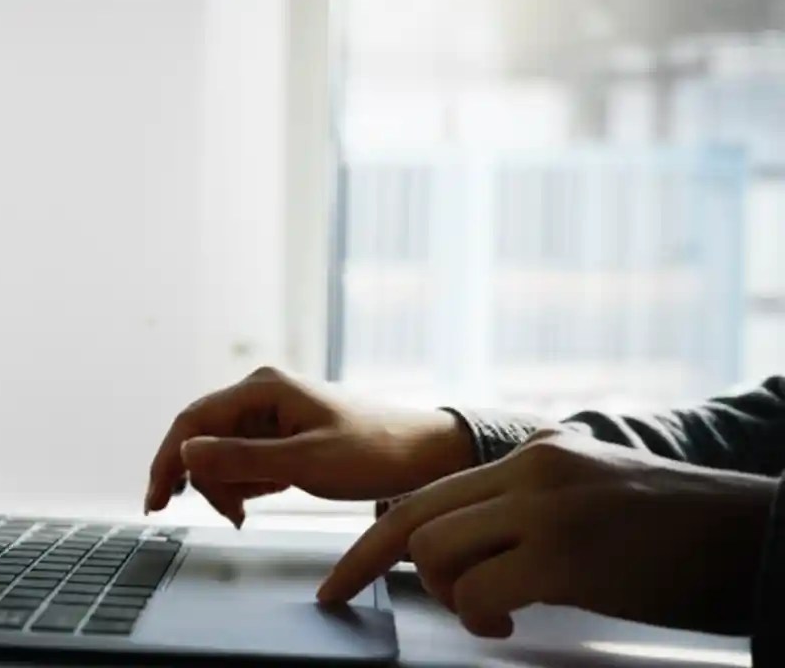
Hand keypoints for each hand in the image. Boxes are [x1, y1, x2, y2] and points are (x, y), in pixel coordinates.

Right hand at [145, 366, 476, 525]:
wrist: (425, 456)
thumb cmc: (374, 453)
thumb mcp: (305, 462)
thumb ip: (241, 459)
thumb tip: (184, 454)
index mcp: (262, 388)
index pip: (193, 421)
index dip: (167, 461)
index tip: (156, 502)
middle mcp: (261, 394)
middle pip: (203, 437)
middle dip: (202, 481)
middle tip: (222, 516)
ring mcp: (272, 415)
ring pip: (221, 453)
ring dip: (224, 487)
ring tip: (245, 514)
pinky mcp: (283, 435)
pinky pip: (244, 460)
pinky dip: (243, 484)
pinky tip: (256, 503)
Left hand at [317, 429, 776, 636]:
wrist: (757, 537)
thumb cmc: (677, 536)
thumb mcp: (589, 502)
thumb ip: (524, 514)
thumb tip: (464, 557)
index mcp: (534, 457)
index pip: (429, 491)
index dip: (377, 535)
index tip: (342, 571)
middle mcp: (532, 469)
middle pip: (415, 516)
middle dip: (366, 560)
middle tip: (340, 595)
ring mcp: (548, 508)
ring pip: (438, 551)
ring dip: (446, 595)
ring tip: (484, 613)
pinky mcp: (568, 554)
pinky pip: (480, 592)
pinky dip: (478, 618)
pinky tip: (506, 626)